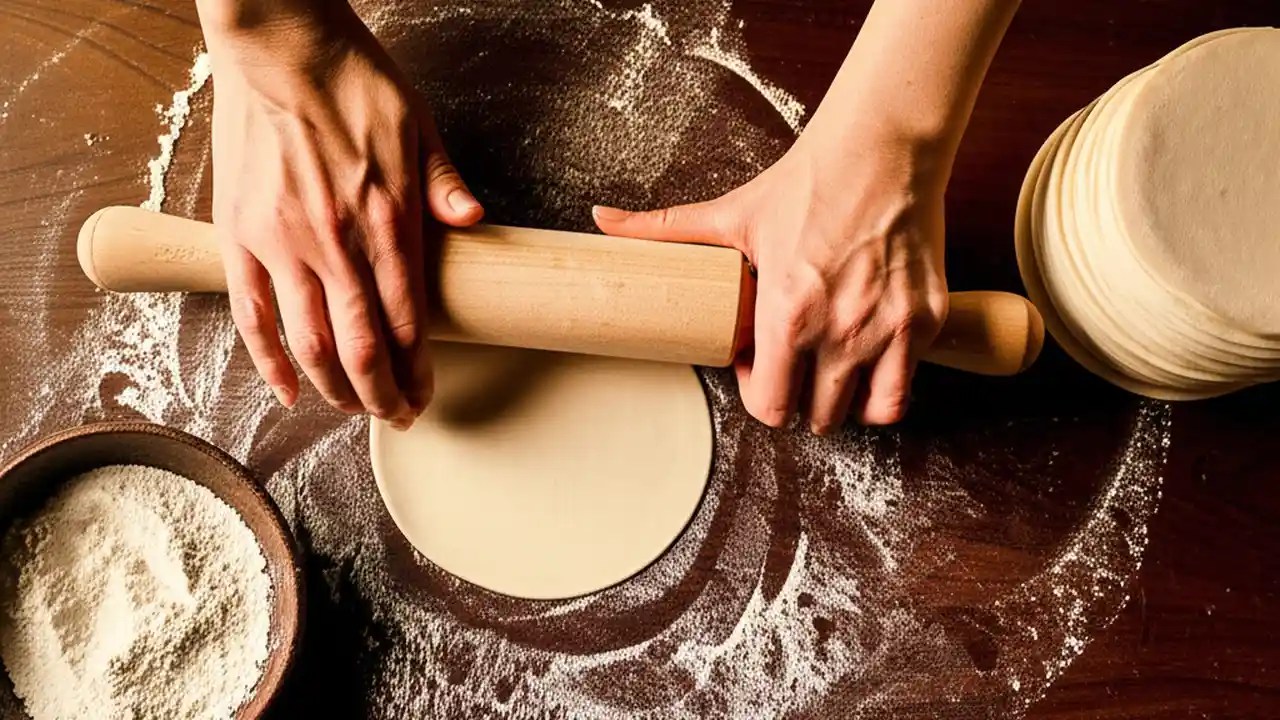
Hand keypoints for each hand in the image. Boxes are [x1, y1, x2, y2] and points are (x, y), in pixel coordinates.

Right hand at [203, 8, 482, 427]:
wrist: (277, 43)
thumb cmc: (350, 80)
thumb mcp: (418, 125)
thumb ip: (444, 184)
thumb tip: (474, 224)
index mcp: (386, 220)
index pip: (408, 322)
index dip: (417, 372)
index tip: (424, 398)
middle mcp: (334, 243)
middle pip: (359, 348)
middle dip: (381, 396)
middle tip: (395, 417)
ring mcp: (281, 243)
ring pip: (308, 344)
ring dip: (333, 388)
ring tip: (352, 407)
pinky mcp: (238, 236)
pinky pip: (251, 315)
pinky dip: (269, 361)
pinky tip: (288, 389)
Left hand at [594, 136, 947, 432]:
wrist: (881, 149)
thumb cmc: (807, 184)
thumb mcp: (732, 215)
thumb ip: (665, 230)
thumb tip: (602, 222)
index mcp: (788, 315)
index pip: (771, 407)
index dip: (759, 395)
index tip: (759, 368)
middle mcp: (842, 332)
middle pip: (817, 418)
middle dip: (800, 399)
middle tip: (795, 365)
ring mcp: (889, 330)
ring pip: (868, 414)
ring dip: (847, 402)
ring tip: (834, 371)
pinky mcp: (926, 321)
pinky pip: (905, 385)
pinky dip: (887, 383)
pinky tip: (869, 355)